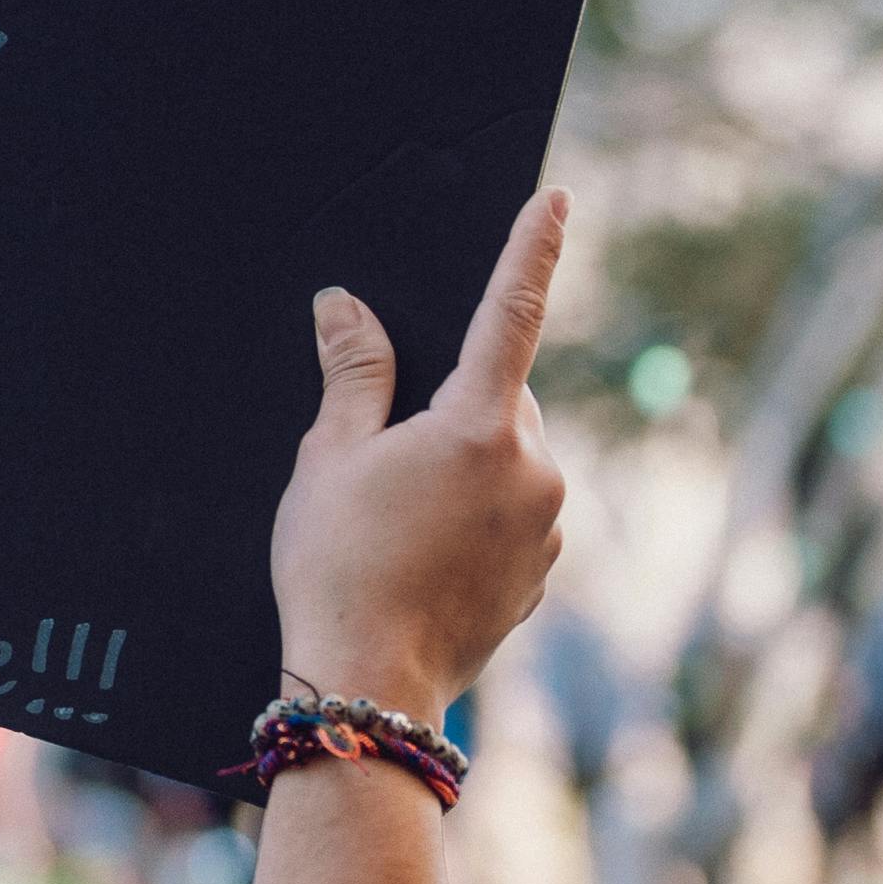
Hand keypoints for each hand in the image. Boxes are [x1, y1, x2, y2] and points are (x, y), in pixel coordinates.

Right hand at [268, 192, 570, 725]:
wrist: (368, 684)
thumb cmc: (337, 567)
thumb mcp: (328, 459)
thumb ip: (352, 374)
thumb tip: (347, 308)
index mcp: (478, 427)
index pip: (510, 313)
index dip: (531, 249)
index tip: (554, 199)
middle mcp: (532, 468)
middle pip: (501, 398)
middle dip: (454, 405)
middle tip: (385, 457)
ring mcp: (547, 523)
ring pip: (510, 456)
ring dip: (467, 464)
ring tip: (399, 521)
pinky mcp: (544, 570)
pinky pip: (517, 512)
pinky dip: (479, 514)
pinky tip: (426, 554)